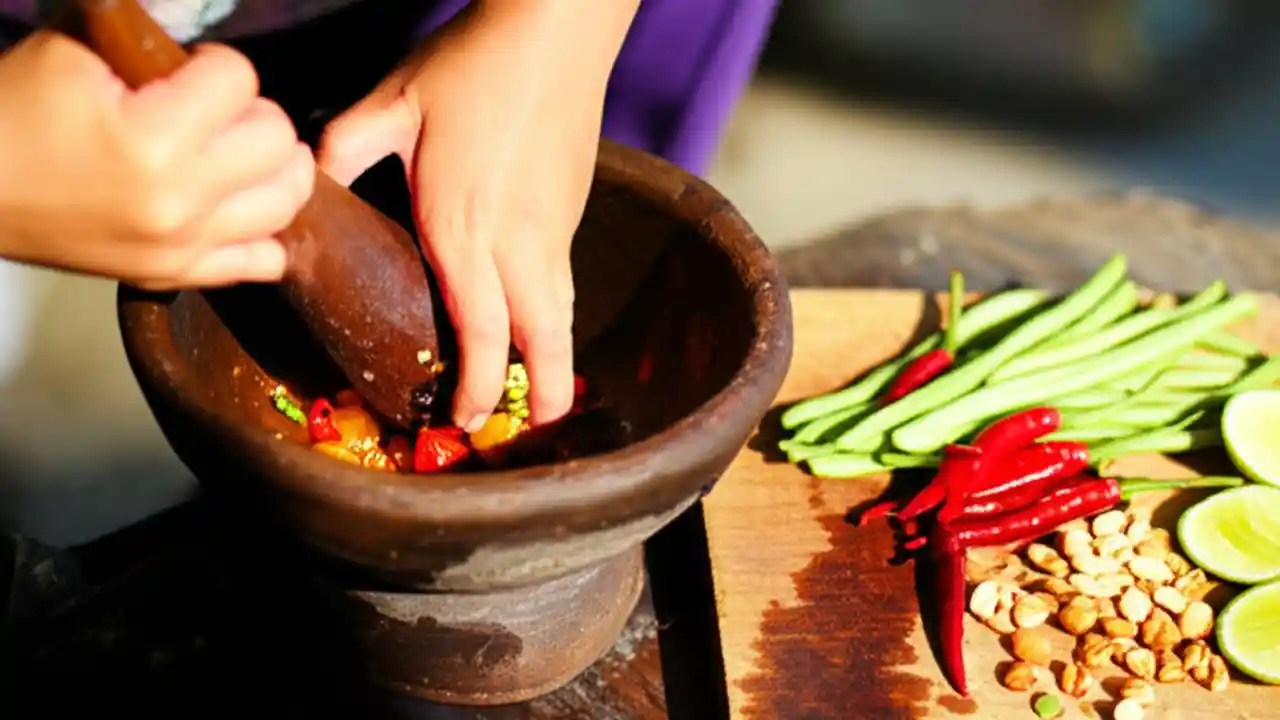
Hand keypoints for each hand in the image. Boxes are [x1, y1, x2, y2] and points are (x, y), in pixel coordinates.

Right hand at [0, 32, 313, 289]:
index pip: (239, 81)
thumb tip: (204, 56)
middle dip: (252, 113)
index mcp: (153, 142)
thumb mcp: (74, 52)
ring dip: (271, 168)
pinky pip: (265, 260)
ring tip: (238, 151)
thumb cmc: (15, 111)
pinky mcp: (177, 276)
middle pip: (276, 142)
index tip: (188, 69)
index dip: (215, 63)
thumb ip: (150, 42)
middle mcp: (180, 203)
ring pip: (286, 202)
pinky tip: (239, 202)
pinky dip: (264, 229)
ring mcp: (183, 248)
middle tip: (215, 111)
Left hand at [318, 0, 637, 430]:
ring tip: (545, 397)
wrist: (556, 31)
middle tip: (526, 431)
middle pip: (540, 335)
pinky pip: (562, 276)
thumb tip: (307, 180)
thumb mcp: (391, 102)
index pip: (480, 325)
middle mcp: (518, 238)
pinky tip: (539, 319)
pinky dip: (554, 314)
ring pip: (560, 311)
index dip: (473, 381)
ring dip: (554, 359)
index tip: (460, 417)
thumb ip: (343, 149)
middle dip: (537, 393)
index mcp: (465, 223)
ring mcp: (554, 226)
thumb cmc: (472, 65)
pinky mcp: (571, 207)